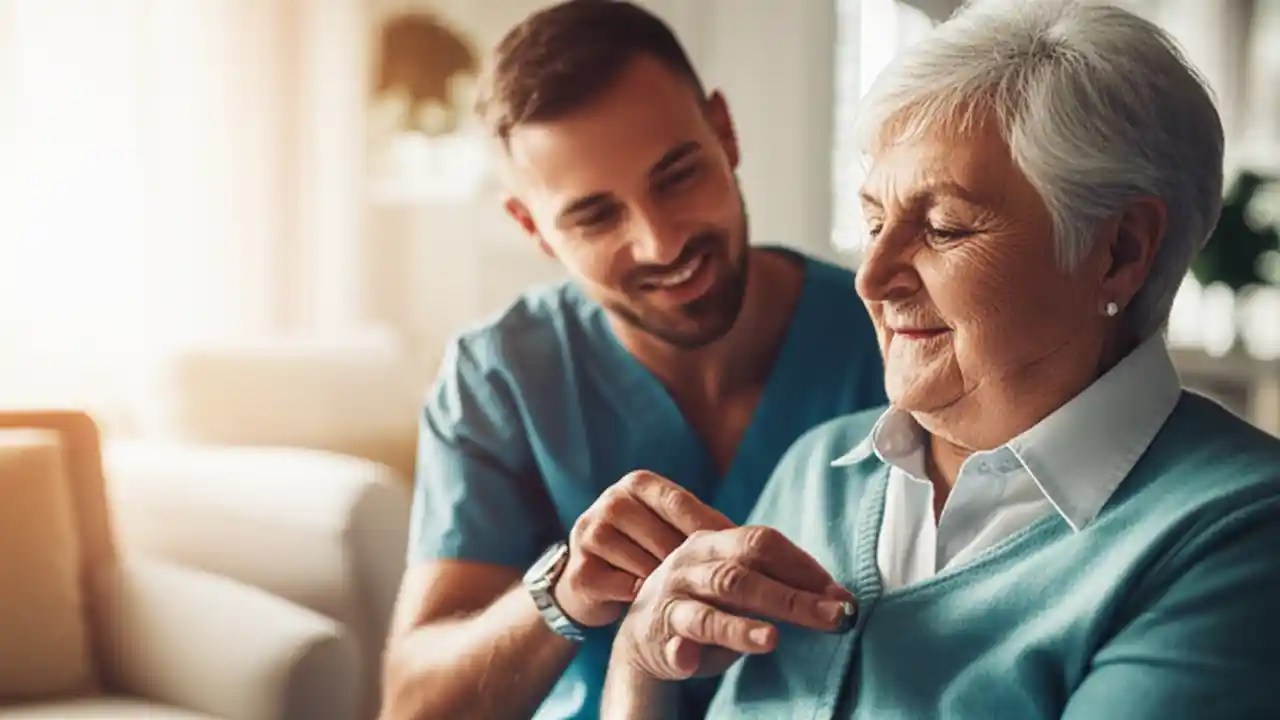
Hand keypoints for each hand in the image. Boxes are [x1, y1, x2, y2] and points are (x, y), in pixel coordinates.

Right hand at [553, 471, 733, 627]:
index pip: (680, 504)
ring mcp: (589, 534)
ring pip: (641, 563)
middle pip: (662, 535)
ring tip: (677, 594)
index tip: (742, 558)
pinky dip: (637, 597)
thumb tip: (766, 540)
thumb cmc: (646, 551)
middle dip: (688, 564)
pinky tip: (645, 601)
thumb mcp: (672, 530)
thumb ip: (706, 527)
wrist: (591, 584)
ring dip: (661, 581)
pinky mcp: (579, 570)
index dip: (711, 532)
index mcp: (638, 484)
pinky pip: (620, 587)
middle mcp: (611, 502)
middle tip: (717, 587)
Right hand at [614, 525, 856, 679]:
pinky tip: (690, 659)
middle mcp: (690, 566)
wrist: (646, 630)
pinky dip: (682, 653)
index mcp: (713, 542)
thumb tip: (840, 598)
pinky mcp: (660, 640)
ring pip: (707, 613)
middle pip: (740, 576)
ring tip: (772, 640)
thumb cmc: (708, 600)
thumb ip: (778, 580)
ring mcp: (672, 602)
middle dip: (792, 598)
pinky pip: (673, 646)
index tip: (840, 594)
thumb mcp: (738, 579)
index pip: (761, 542)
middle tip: (835, 618)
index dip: (802, 566)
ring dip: (739, 627)